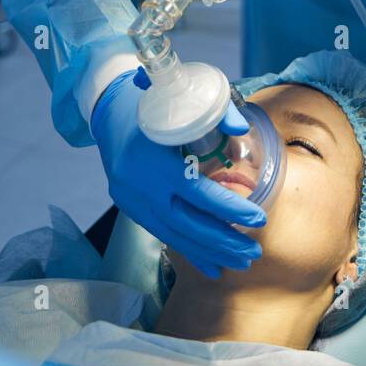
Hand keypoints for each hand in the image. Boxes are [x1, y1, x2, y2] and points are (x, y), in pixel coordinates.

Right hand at [91, 70, 264, 278]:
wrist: (107, 109)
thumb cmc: (152, 103)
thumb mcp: (182, 99)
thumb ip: (216, 112)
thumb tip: (242, 129)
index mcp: (155, 161)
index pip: (196, 192)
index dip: (228, 208)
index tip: (258, 218)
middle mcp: (141, 186)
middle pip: (186, 223)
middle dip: (222, 241)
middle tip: (254, 253)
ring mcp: (132, 200)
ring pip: (174, 235)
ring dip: (208, 252)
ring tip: (241, 262)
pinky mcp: (130, 207)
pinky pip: (162, 234)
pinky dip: (188, 250)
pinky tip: (211, 266)